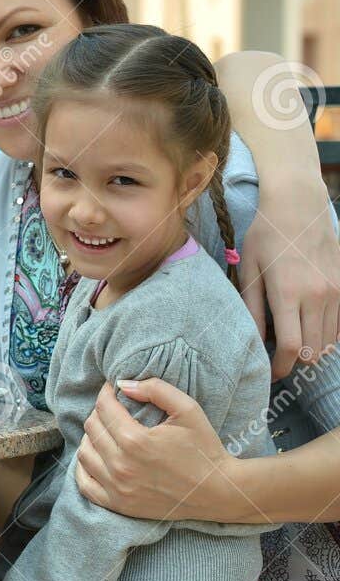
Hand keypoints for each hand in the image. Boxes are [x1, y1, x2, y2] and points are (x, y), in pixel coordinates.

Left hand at [75, 380, 245, 522]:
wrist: (218, 492)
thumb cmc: (204, 449)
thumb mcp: (188, 410)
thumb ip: (156, 389)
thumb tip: (123, 384)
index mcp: (135, 441)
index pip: (104, 408)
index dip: (105, 393)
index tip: (112, 389)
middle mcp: (121, 465)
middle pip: (91, 428)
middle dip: (99, 413)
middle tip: (113, 409)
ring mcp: (117, 488)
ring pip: (84, 453)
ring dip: (90, 438)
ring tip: (106, 431)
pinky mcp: (119, 505)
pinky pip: (84, 484)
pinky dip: (83, 468)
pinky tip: (95, 457)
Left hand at [241, 204, 339, 379]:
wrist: (299, 207)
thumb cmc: (265, 237)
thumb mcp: (249, 271)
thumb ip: (251, 309)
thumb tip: (253, 342)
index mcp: (287, 293)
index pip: (291, 348)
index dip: (280, 368)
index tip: (269, 374)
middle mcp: (317, 296)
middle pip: (312, 350)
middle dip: (294, 361)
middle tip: (276, 357)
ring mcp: (337, 291)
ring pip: (329, 341)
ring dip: (311, 348)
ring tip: (291, 339)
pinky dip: (326, 334)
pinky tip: (308, 325)